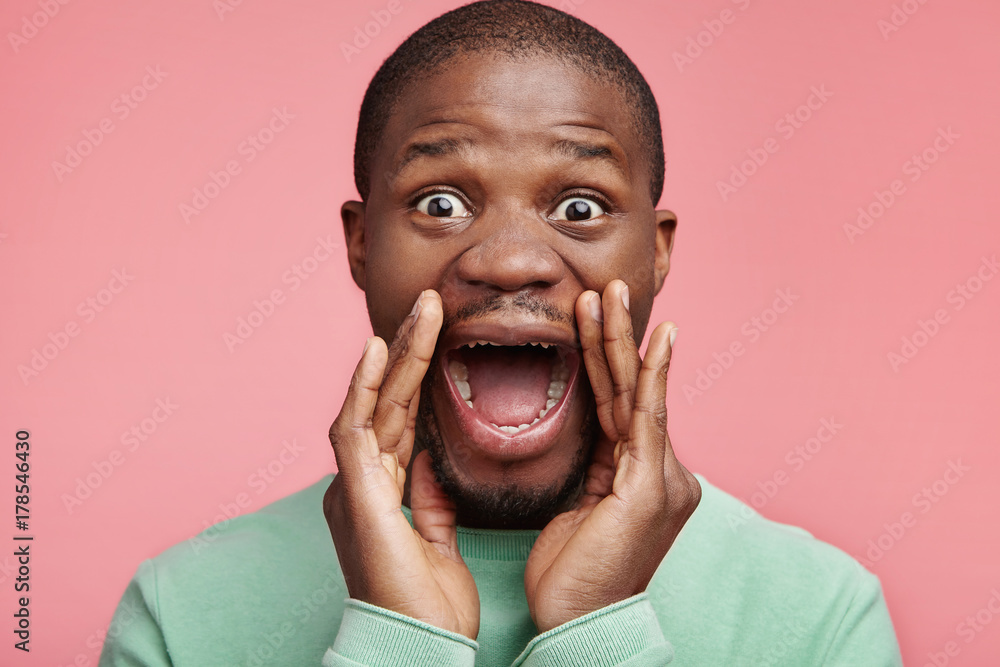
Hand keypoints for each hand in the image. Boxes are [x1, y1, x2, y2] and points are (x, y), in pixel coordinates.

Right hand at [323, 290, 479, 638]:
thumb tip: (430, 462)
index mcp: (382, 491)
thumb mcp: (435, 539)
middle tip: (433, 305)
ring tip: (422, 311)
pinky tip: (381, 350)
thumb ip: (427, 498)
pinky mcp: (356, 494)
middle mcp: (362, 481)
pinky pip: (355, 429)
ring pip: (375, 404)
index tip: (441, 335)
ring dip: (398, 355)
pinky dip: (367, 388)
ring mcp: (354, 485)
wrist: (419, 647)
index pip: (402, 418)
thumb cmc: (429, 606)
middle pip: (388, 401)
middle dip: (410, 351)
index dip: (419, 375)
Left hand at [523, 279, 700, 632]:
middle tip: (605, 288)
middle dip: (615, 337)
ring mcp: (661, 478)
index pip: (618, 405)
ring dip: (621, 341)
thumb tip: (579, 438)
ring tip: (607, 295)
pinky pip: (649, 418)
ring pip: (637, 394)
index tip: (590, 317)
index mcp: (639, 477)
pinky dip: (652, 376)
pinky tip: (655, 340)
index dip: (603, 360)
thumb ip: (588, 470)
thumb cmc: (571, 577)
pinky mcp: (652, 487)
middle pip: (631, 390)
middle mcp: (660, 472)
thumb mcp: (576, 511)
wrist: (579, 625)